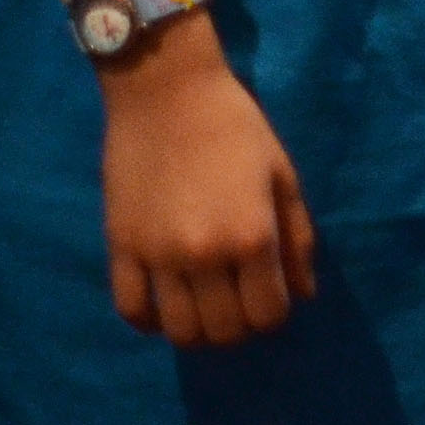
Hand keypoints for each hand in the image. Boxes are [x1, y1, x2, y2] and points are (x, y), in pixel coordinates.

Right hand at [95, 11, 319, 346]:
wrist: (168, 94)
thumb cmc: (237, 127)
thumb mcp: (282, 176)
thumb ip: (296, 239)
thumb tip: (305, 294)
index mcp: (252, 235)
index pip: (268, 313)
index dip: (276, 314)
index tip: (274, 298)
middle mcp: (205, 255)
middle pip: (223, 330)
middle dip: (240, 326)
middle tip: (241, 303)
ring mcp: (157, 256)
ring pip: (178, 331)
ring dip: (198, 330)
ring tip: (207, 307)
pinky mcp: (120, 248)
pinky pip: (130, 309)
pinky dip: (149, 321)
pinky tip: (166, 306)